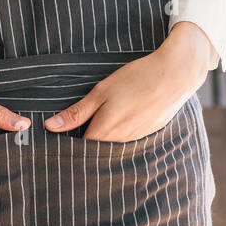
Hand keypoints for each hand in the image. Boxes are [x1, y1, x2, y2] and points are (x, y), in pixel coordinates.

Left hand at [43, 23, 212, 142]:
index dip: (67, 144)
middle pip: (94, 150)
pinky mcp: (146, 135)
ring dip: (102, 137)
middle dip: (83, 143)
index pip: (79, 149)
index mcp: (104, 133)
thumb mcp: (101, 92)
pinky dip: (118, 134)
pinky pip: (125, 141)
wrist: (174, 75)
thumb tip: (51, 127)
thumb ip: (77, 112)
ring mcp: (134, 141)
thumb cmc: (136, 79)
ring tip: (98, 120)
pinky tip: (120, 117)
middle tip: (75, 127)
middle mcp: (119, 143)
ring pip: (110, 146)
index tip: (57, 137)